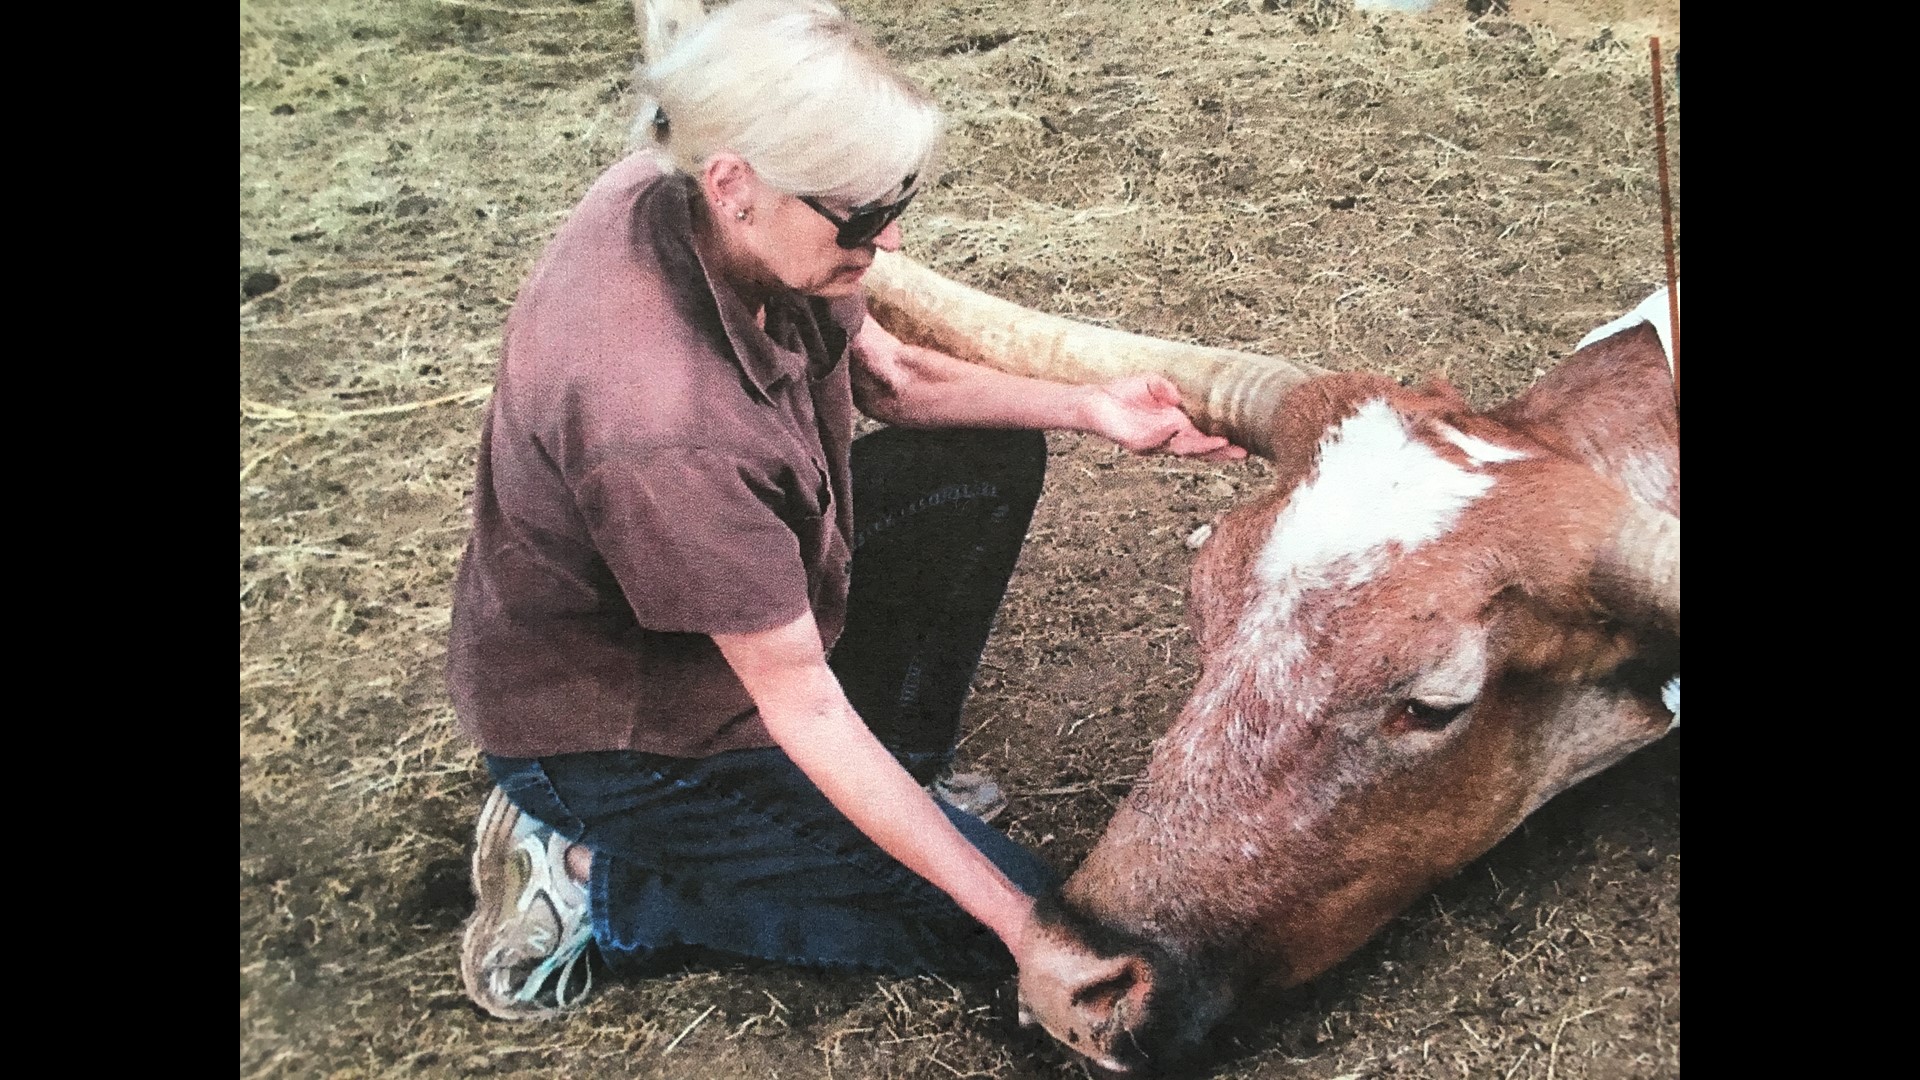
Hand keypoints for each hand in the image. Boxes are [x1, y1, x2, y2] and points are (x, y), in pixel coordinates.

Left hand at [1082, 375, 1246, 461]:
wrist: (1094, 400)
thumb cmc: (1123, 393)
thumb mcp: (1152, 383)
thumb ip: (1168, 389)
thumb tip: (1179, 401)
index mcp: (1175, 429)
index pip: (1203, 441)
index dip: (1222, 445)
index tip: (1244, 446)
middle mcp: (1166, 440)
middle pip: (1197, 452)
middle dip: (1219, 453)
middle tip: (1241, 453)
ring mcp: (1152, 443)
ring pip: (1180, 449)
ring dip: (1200, 446)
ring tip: (1221, 442)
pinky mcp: (1135, 442)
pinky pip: (1156, 439)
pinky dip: (1168, 434)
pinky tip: (1180, 426)